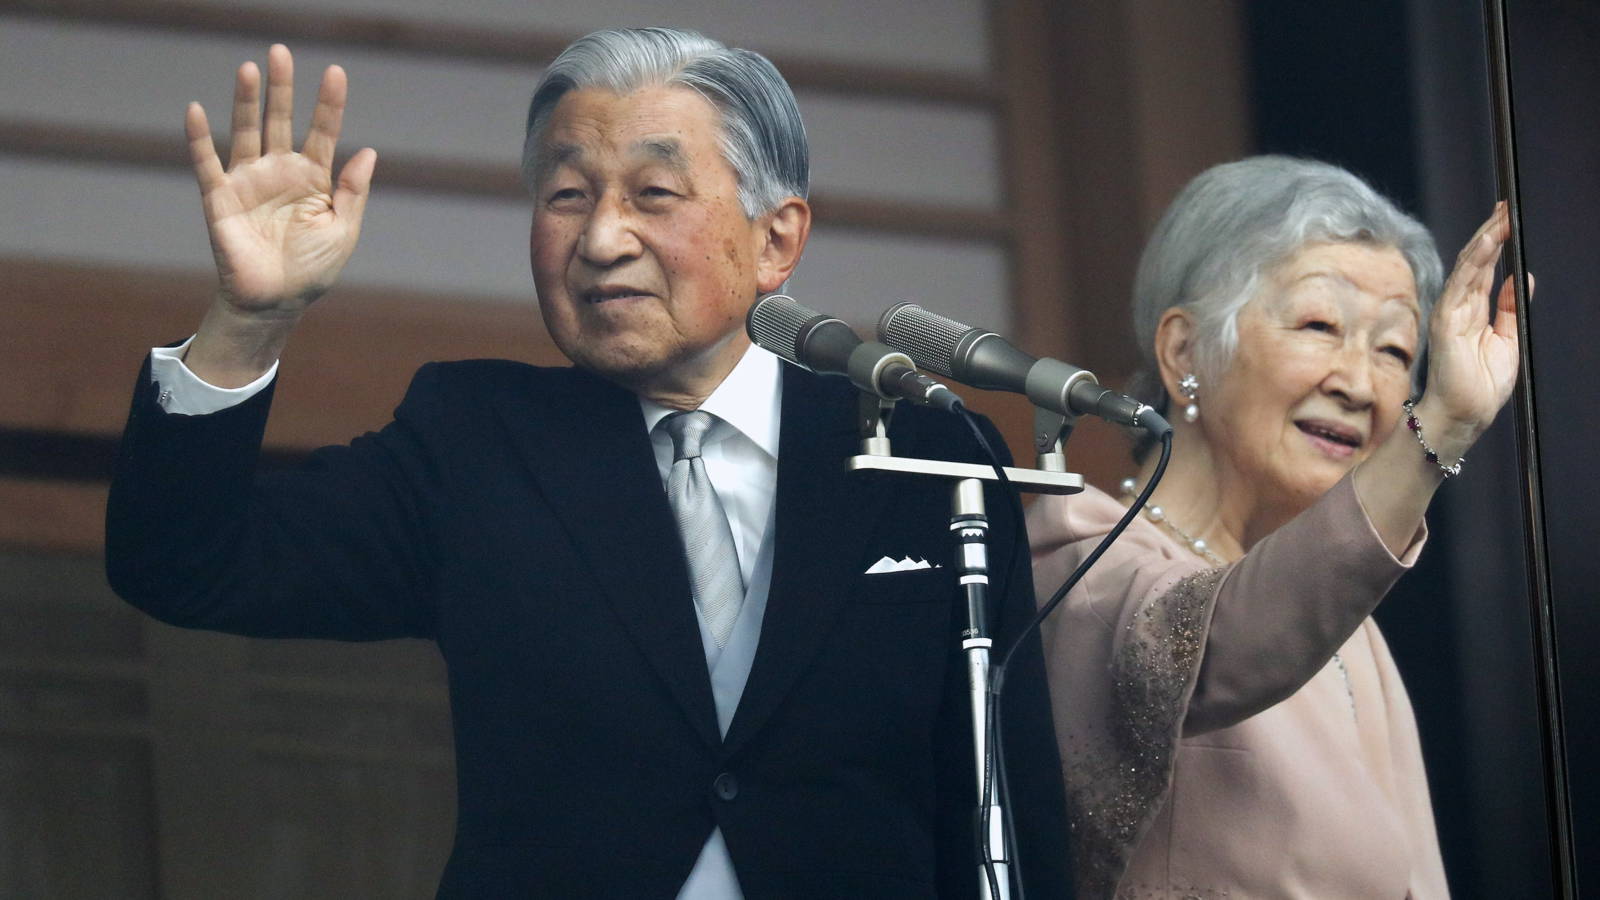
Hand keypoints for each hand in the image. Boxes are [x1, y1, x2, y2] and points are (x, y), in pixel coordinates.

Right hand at [187, 44, 375, 315]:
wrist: (276, 302)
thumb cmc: (312, 269)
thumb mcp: (343, 230)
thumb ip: (352, 192)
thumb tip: (368, 151)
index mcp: (313, 178)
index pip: (322, 132)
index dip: (328, 104)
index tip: (336, 72)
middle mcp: (279, 171)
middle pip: (280, 120)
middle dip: (282, 88)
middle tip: (281, 52)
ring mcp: (249, 181)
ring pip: (246, 132)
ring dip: (246, 101)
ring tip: (250, 69)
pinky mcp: (220, 198)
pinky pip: (207, 163)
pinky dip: (199, 138)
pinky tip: (196, 110)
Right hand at [1413, 201, 1524, 457]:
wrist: (1465, 415)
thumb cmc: (1480, 386)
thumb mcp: (1508, 339)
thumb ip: (1511, 307)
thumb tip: (1524, 277)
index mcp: (1474, 312)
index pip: (1485, 268)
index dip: (1497, 243)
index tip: (1509, 218)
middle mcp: (1460, 307)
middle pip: (1476, 261)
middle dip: (1492, 232)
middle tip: (1507, 207)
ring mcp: (1451, 312)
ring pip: (1468, 267)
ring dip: (1485, 240)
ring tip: (1501, 217)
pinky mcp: (1446, 321)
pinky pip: (1460, 284)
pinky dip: (1474, 262)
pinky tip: (1487, 243)